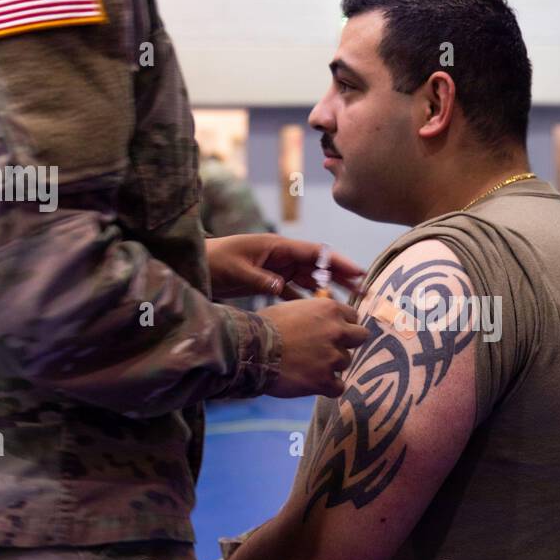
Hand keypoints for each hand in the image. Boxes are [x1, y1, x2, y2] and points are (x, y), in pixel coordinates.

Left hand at [207, 234, 365, 300]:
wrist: (196, 264)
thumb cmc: (215, 261)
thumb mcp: (237, 269)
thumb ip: (260, 278)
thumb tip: (281, 286)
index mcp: (278, 247)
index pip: (315, 252)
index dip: (338, 262)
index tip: (358, 272)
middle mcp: (282, 256)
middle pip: (318, 265)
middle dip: (341, 276)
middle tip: (363, 290)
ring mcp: (277, 268)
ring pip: (309, 279)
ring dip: (328, 289)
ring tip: (348, 303)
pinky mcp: (270, 281)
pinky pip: (294, 290)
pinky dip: (307, 300)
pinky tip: (318, 313)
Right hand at [258, 299, 368, 397]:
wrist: (251, 351)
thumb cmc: (264, 326)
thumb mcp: (292, 308)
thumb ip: (314, 314)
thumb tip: (323, 318)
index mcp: (329, 309)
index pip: (353, 316)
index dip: (343, 325)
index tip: (333, 332)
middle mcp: (337, 331)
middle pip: (361, 337)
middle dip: (347, 343)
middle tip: (330, 349)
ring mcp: (332, 357)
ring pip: (345, 363)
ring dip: (332, 365)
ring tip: (308, 366)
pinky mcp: (325, 380)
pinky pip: (338, 387)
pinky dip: (328, 387)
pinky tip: (312, 383)